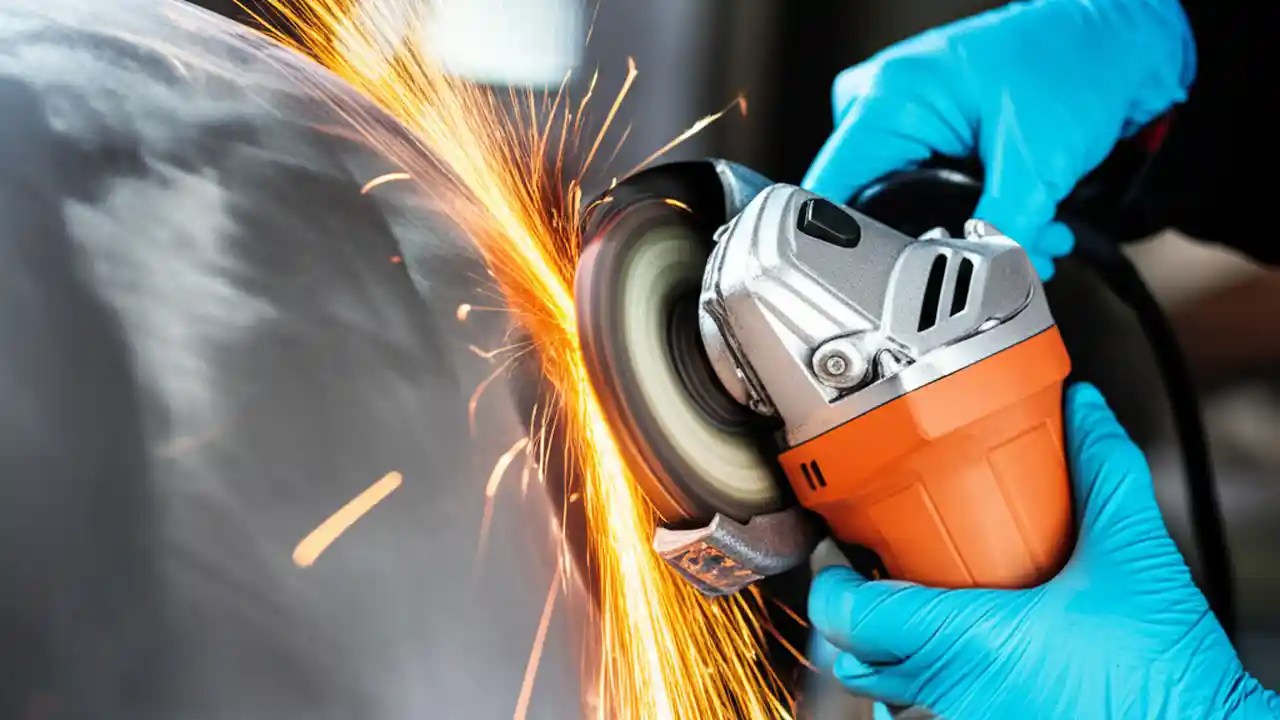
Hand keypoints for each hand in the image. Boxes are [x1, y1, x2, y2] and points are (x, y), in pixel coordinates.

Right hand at [801, 0, 1196, 278]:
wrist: (1120, 40)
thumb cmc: (1079, 62)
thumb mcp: (1037, 164)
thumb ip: (999, 228)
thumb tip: (979, 278)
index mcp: (888, 97)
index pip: (832, 192)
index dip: (855, 245)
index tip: (893, 278)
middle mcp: (882, 102)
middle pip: (872, 205)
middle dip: (936, 240)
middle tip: (995, 249)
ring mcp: (901, 114)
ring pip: (906, 203)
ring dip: (968, 228)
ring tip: (1030, 231)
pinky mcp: (926, 128)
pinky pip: (927, 187)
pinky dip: (975, 209)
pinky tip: (1023, 214)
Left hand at [807, 383, 1278, 718]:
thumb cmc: (1168, 679)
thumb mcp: (1134, 559)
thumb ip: (1104, 474)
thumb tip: (1084, 412)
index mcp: (967, 645)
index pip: (847, 615)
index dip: (831, 580)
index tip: (841, 555)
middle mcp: (952, 698)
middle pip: (856, 655)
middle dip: (858, 612)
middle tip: (880, 573)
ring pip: (889, 692)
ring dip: (895, 651)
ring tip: (924, 611)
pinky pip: (927, 717)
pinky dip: (927, 687)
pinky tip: (966, 659)